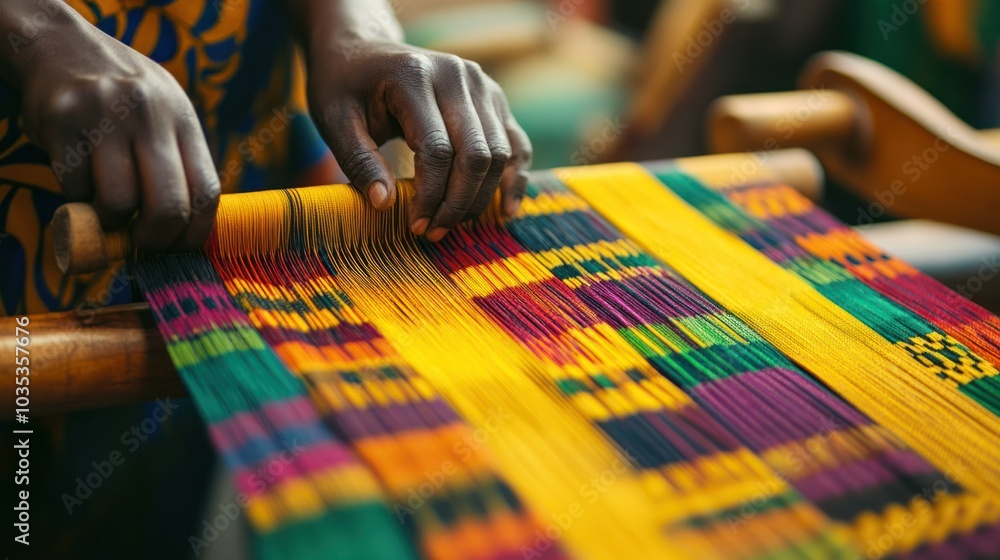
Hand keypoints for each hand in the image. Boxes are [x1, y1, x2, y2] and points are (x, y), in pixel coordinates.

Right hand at [17, 15, 218, 250]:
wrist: (60, 46)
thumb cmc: (123, 95)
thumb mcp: (165, 114)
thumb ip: (179, 162)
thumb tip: (188, 231)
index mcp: (182, 117)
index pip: (206, 192)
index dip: (194, 233)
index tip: (179, 247)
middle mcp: (149, 113)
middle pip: (167, 206)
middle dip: (155, 240)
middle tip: (142, 244)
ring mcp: (104, 115)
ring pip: (117, 203)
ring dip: (111, 220)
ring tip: (107, 207)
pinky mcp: (62, 121)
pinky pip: (75, 188)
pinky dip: (78, 198)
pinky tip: (80, 177)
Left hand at [307, 40, 531, 241]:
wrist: (363, 48)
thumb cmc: (344, 85)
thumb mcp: (335, 120)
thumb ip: (359, 161)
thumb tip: (385, 204)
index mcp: (415, 76)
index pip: (437, 150)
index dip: (429, 196)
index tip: (414, 225)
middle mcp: (457, 75)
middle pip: (475, 154)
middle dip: (458, 202)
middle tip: (434, 232)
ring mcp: (482, 85)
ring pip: (499, 153)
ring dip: (480, 197)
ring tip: (452, 224)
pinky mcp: (494, 99)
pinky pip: (515, 143)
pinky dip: (513, 178)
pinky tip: (505, 210)